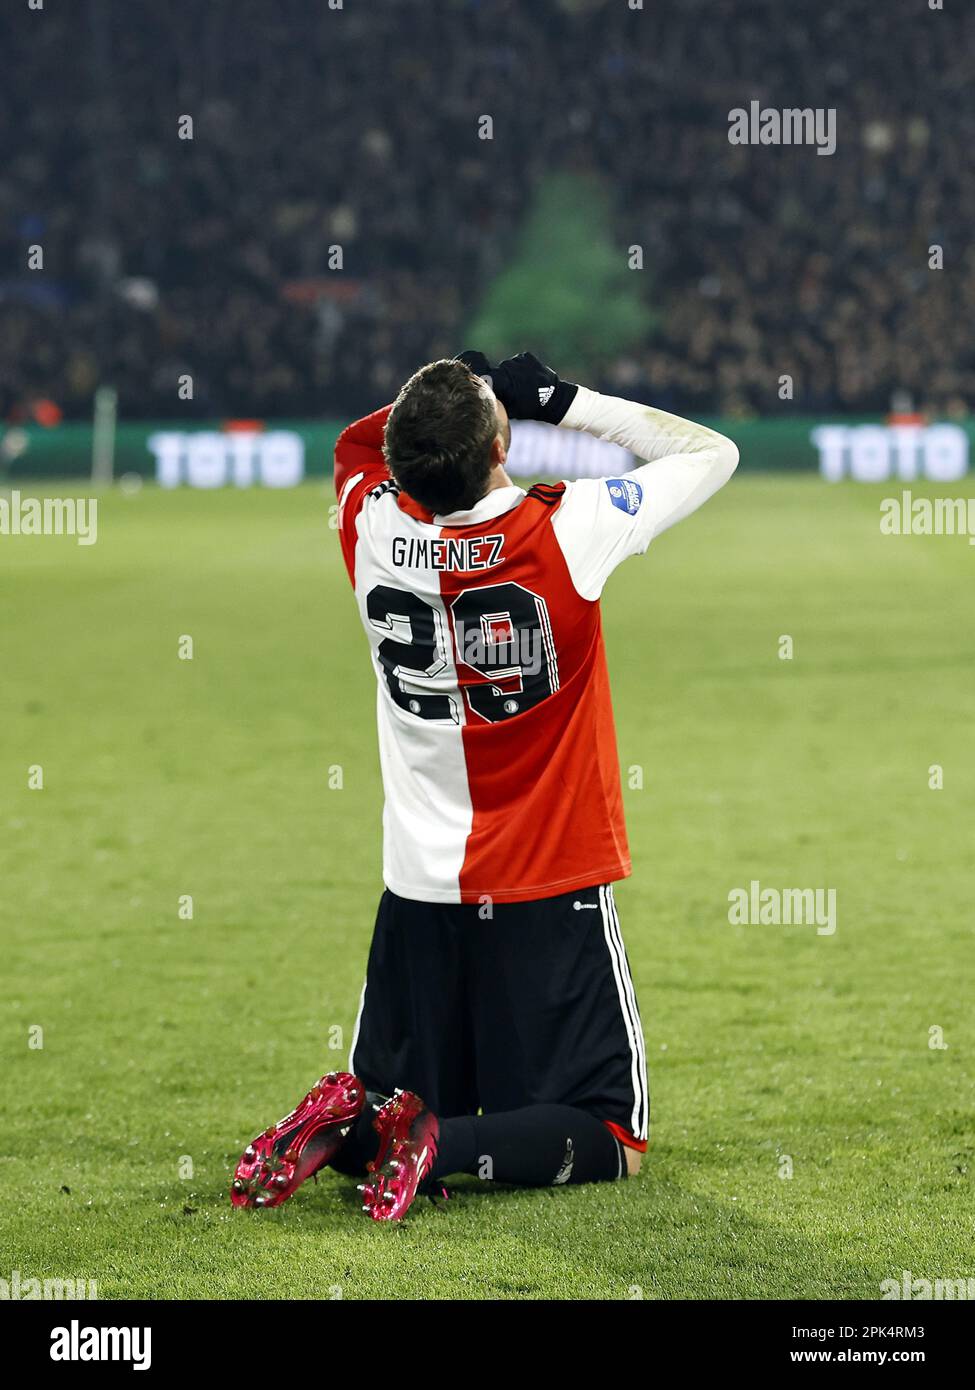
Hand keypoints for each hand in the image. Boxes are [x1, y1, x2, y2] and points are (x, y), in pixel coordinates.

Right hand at [456, 349, 577, 424]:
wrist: (554, 399)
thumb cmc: (529, 408)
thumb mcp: (510, 410)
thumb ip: (496, 402)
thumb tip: (481, 398)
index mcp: (506, 382)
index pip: (489, 377)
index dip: (485, 382)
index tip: (485, 385)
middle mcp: (511, 368)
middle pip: (498, 371)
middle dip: (501, 378)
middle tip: (510, 388)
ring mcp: (519, 361)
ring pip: (508, 365)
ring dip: (511, 373)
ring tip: (521, 383)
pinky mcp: (527, 356)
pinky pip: (518, 360)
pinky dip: (520, 367)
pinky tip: (527, 376)